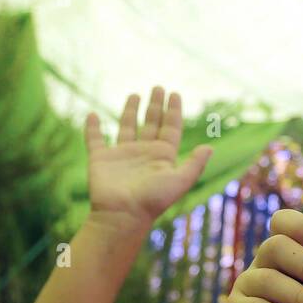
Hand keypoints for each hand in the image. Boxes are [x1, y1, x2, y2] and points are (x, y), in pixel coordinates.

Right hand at [85, 87, 212, 225]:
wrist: (122, 215)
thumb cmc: (152, 201)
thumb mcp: (179, 182)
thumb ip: (194, 165)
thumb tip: (210, 147)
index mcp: (162, 156)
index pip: (170, 128)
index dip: (173, 111)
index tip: (175, 94)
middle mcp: (143, 153)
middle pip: (151, 123)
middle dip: (155, 106)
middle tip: (158, 88)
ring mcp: (121, 155)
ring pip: (127, 127)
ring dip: (131, 111)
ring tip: (135, 94)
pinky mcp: (100, 159)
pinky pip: (95, 139)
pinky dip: (92, 128)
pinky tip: (92, 115)